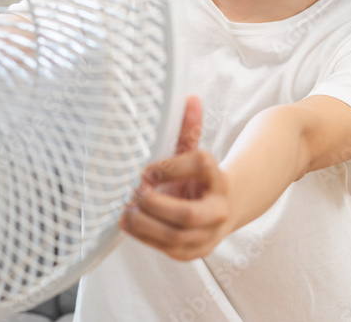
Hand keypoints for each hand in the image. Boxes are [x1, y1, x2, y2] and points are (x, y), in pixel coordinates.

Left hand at [120, 95, 236, 260]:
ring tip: (126, 208)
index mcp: (219, 178)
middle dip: (154, 205)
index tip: (145, 170)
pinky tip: (127, 221)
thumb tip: (187, 97)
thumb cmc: (199, 177)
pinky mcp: (192, 252)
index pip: (201, 166)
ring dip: (144, 223)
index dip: (170, 166)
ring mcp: (207, 235)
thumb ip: (187, 127)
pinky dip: (142, 236)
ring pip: (175, 236)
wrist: (224, 208)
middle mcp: (218, 209)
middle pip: (187, 215)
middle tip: (135, 192)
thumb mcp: (192, 152)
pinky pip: (166, 248)